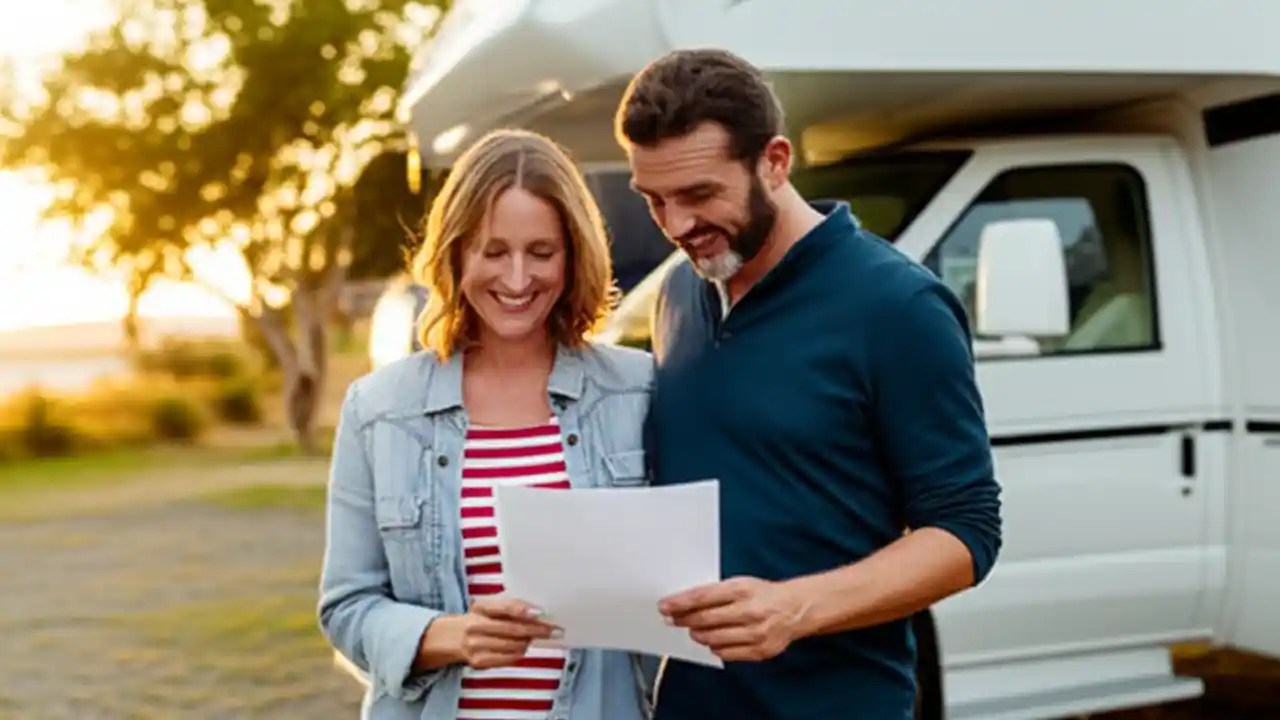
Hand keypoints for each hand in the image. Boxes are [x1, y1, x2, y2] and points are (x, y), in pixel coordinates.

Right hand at [445, 597, 559, 669]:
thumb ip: (510, 606)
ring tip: (540, 637)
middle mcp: (476, 625)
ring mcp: (476, 645)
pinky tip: (524, 647)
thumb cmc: (480, 618)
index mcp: (480, 607)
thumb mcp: (489, 606)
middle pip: (513, 629)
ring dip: (530, 641)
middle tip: (555, 629)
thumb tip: (539, 612)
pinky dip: (520, 652)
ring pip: (513, 645)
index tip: (540, 612)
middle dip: (537, 629)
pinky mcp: (478, 662)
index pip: (503, 607)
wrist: (451, 637)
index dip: (522, 610)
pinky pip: (507, 658)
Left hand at [659, 576, 809, 661]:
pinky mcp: (760, 650)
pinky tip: (713, 641)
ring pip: (712, 638)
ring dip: (697, 634)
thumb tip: (684, 603)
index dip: (679, 603)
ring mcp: (755, 632)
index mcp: (742, 590)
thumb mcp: (741, 583)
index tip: (664, 606)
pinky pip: (726, 653)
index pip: (702, 597)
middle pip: (704, 619)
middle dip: (683, 620)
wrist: (795, 609)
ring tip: (694, 630)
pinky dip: (715, 647)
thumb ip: (715, 592)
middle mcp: (749, 611)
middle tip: (672, 619)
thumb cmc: (764, 594)